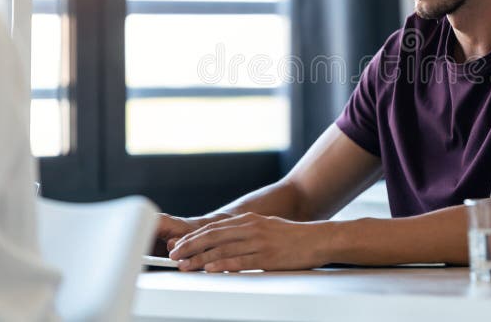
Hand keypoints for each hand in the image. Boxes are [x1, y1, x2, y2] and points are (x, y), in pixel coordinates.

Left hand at [168, 212, 330, 271]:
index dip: (194, 237)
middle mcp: (251, 228)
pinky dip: (222, 265)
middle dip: (190, 246)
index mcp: (250, 220)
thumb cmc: (292, 237)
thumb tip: (226, 241)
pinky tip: (209, 269)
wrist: (317, 240)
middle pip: (213, 236)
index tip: (179, 245)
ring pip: (222, 250)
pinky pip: (240, 261)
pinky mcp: (267, 257)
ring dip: (200, 258)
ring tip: (185, 265)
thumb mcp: (266, 227)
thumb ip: (246, 232)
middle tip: (174, 255)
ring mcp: (259, 242)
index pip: (214, 228)